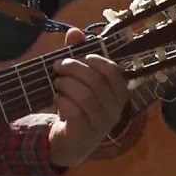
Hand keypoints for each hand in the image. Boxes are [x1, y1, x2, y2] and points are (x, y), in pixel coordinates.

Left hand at [47, 27, 130, 167]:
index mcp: (118, 93)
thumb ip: (78, 55)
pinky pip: (74, 112)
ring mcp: (101, 124)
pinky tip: (58, 100)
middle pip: (96, 81)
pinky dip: (62, 101)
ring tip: (57, 84)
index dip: (95, 60)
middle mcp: (115, 109)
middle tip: (58, 67)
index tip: (79, 57)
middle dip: (74, 69)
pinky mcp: (85, 134)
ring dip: (66, 84)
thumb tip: (75, 32)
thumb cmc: (77, 106)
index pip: (113, 71)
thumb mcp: (78, 80)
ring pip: (86, 96)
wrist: (70, 143)